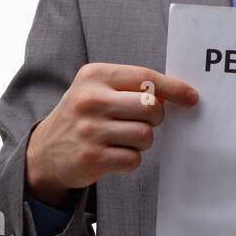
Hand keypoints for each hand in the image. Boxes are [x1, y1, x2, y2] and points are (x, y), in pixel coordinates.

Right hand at [25, 62, 198, 206]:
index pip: (145, 77)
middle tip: (140, 121)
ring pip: (145, 135)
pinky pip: (134, 159)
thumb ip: (131, 86)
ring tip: (122, 138)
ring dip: (141, 141)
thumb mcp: (97, 89)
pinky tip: (113, 154)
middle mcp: (91, 100)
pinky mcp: (92, 158)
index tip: (191, 97)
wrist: (44, 152)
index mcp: (94, 75)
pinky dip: (130, 159)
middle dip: (155, 117)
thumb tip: (178, 93)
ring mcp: (90, 130)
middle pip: (151, 107)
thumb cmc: (82, 116)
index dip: (173, 88)